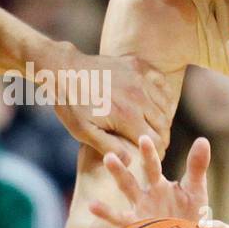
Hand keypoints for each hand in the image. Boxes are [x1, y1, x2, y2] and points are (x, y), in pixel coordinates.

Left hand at [52, 51, 171, 159]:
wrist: (63, 70)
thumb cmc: (71, 104)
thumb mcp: (83, 131)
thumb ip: (108, 147)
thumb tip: (130, 161)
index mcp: (127, 115)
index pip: (156, 141)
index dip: (156, 153)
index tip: (152, 157)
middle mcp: (138, 96)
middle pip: (163, 124)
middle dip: (160, 138)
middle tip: (153, 145)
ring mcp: (140, 78)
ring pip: (165, 104)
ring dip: (162, 118)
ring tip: (152, 127)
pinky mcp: (137, 65)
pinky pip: (161, 82)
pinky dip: (163, 94)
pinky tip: (154, 103)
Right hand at [90, 133, 210, 227]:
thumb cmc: (192, 216)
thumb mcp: (195, 190)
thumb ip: (197, 166)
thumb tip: (202, 139)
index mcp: (158, 186)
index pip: (151, 167)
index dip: (148, 154)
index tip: (143, 139)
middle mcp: (145, 197)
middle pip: (130, 181)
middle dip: (120, 170)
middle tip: (110, 155)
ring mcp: (139, 212)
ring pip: (123, 196)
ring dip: (115, 184)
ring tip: (105, 169)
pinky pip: (119, 220)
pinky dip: (106, 213)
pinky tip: (92, 205)